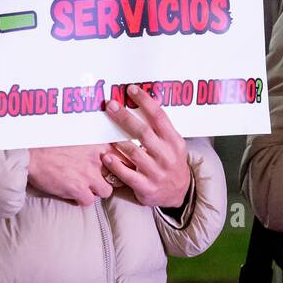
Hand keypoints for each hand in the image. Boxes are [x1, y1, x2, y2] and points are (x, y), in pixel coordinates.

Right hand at [27, 143, 116, 205]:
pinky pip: (89, 201)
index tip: (118, 169)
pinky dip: (82, 199)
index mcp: (97, 145)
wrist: (32, 157)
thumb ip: (92, 145)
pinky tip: (73, 194)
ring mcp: (89, 176)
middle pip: (117, 176)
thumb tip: (102, 150)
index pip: (122, 157)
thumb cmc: (50, 146)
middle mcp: (97, 160)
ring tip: (85, 187)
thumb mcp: (77, 138)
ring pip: (106, 191)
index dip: (121, 165)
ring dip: (96, 191)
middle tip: (99, 180)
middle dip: (109, 180)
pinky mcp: (79, 190)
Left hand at [101, 84, 190, 208]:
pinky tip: (106, 156)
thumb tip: (148, 100)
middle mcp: (166, 156)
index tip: (131, 90)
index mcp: (174, 141)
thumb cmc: (171, 162)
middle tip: (111, 105)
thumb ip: (161, 126)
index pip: (159, 117)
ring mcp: (156, 172)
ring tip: (104, 129)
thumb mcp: (173, 143)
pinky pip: (128, 175)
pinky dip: (116, 165)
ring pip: (134, 153)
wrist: (179, 192)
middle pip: (144, 132)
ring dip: (118, 140)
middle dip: (125, 117)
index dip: (145, 102)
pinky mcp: (146, 187)